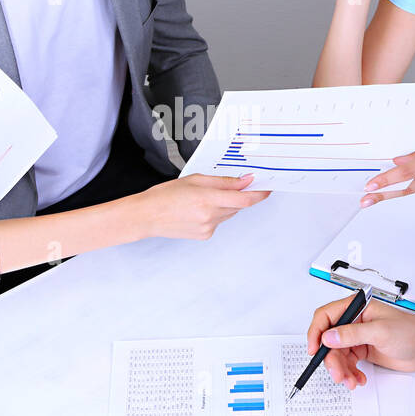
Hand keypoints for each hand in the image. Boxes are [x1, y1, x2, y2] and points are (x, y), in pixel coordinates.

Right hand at [134, 173, 269, 240]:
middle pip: (237, 206)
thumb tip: (244, 182)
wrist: (148, 216)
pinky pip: (219, 222)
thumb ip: (223, 182)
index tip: (267, 187)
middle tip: (225, 187)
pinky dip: (214, 214)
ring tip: (202, 200)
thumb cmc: (166, 195)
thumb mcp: (195, 180)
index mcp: (208, 199)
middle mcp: (210, 216)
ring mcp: (208, 228)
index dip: (259, 194)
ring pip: (228, 214)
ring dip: (224, 205)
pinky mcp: (205, 235)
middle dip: (236, 196)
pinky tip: (197, 211)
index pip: (244, 199)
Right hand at [304, 297, 414, 388]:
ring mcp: (359, 337)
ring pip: (338, 355)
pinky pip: (348, 364)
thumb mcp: (381, 332)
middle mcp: (355, 322)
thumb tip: (329, 336)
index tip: (314, 349)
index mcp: (357, 308)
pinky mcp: (364, 351)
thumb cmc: (412, 331)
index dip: (316, 332)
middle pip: (330, 340)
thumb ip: (353, 334)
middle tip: (337, 373)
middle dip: (332, 359)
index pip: (326, 316)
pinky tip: (359, 379)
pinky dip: (350, 374)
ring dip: (341, 370)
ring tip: (350, 380)